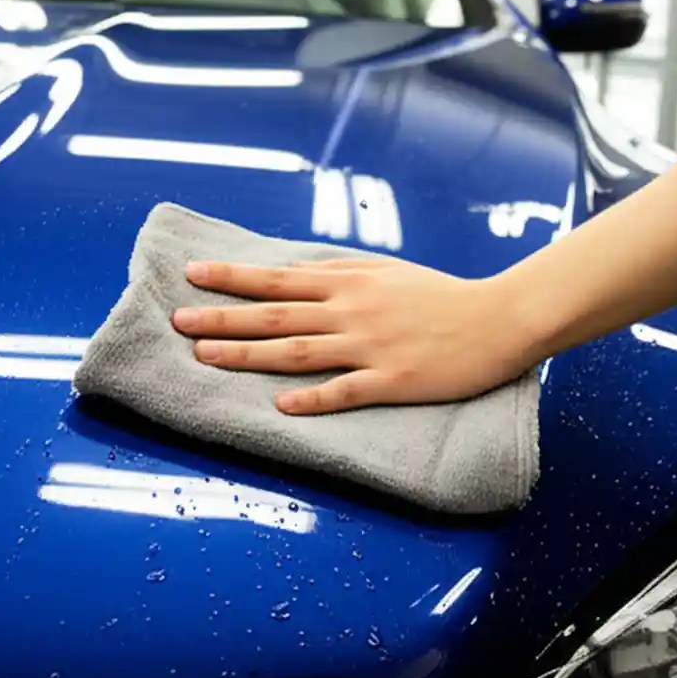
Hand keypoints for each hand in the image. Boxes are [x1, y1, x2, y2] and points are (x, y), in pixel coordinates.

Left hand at [171, 258, 540, 414]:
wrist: (498, 318)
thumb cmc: (440, 295)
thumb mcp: (386, 271)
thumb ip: (338, 273)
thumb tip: (290, 275)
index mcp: (350, 283)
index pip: (277, 281)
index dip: (232, 278)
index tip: (192, 275)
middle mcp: (353, 312)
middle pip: (275, 317)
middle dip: (223, 318)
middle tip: (178, 320)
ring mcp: (371, 347)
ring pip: (298, 353)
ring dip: (249, 355)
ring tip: (206, 356)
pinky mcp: (394, 380)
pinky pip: (346, 391)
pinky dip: (313, 399)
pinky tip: (281, 406)